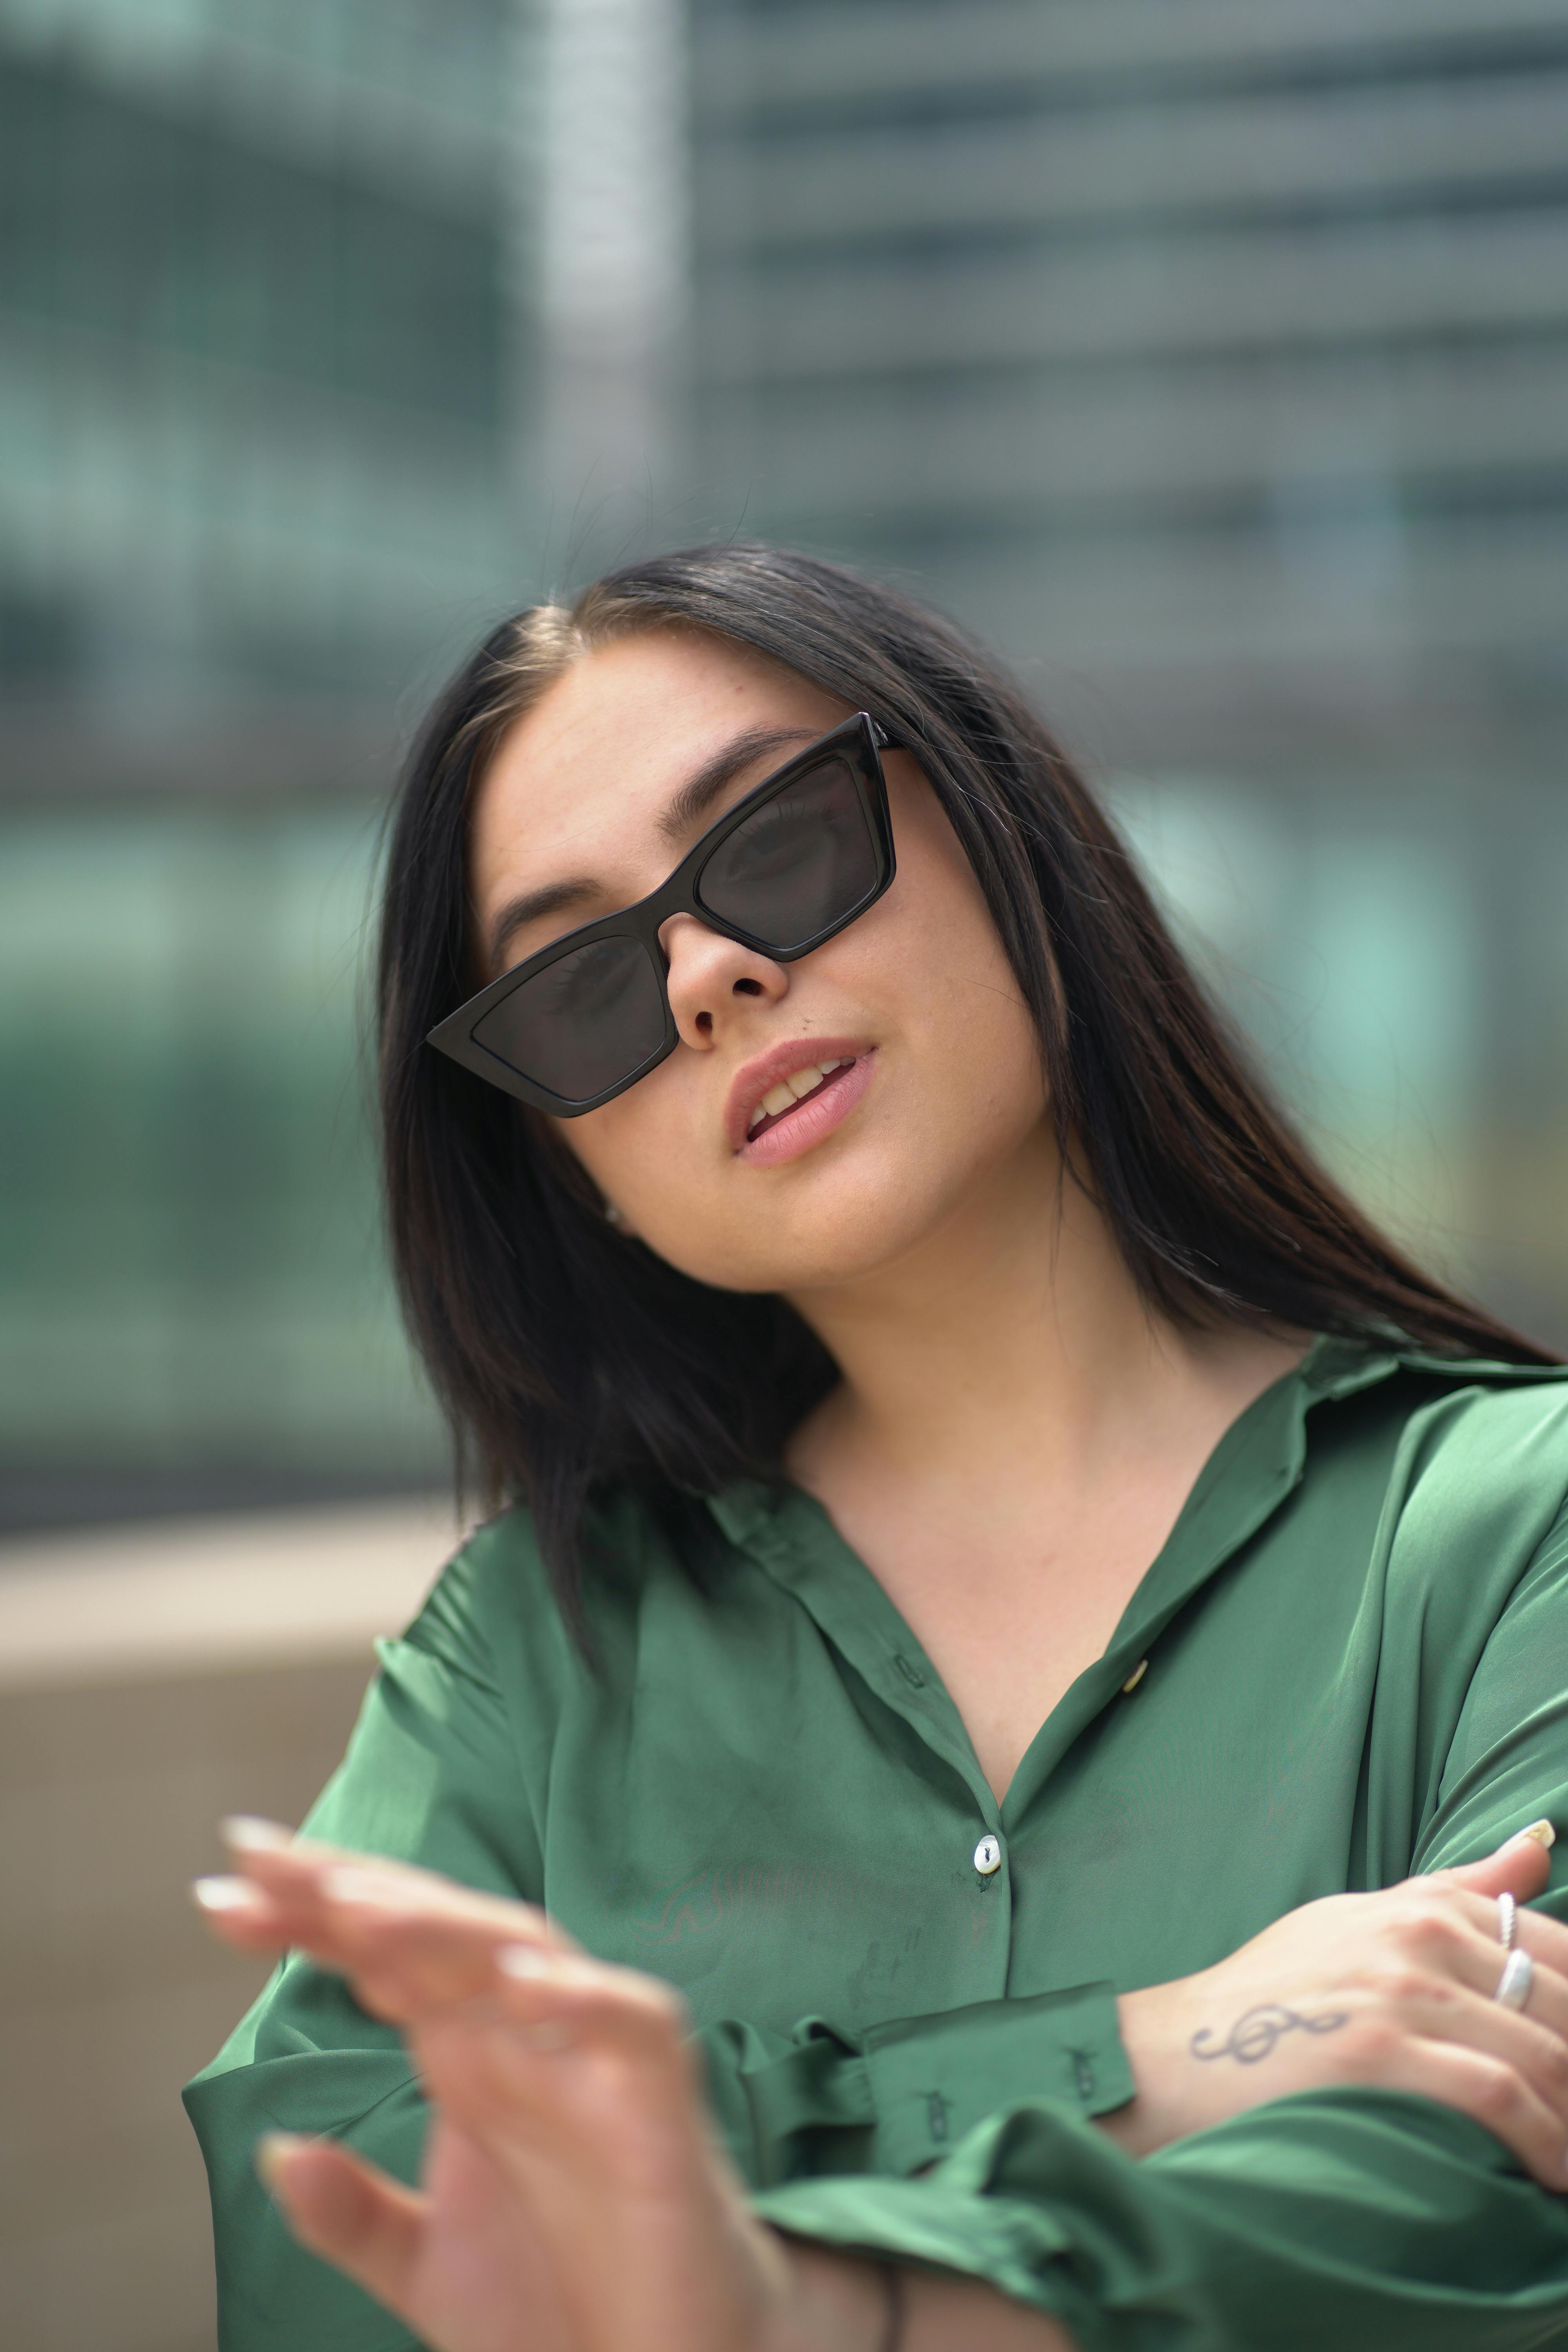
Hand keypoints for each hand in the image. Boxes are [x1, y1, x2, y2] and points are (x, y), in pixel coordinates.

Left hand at [193, 1828, 892, 2351]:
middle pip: (437, 1930)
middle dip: (350, 1887)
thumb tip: (274, 2152)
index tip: (221, 1887)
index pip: (382, 1957)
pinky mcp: (658, 2103)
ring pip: (523, 1951)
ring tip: (353, 1908)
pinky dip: (581, 1995)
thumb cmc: (564, 2306)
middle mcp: (522, 2038)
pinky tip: (517, 1983)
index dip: (308, 1915)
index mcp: (466, 2057)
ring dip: (440, 1923)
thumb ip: (351, 2214)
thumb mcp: (426, 2267)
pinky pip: (631, 2022)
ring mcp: (591, 2060)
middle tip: (257, 1858)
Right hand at [1107, 1823, 1567, 2183]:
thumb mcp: (1361, 1918)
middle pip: (1561, 2006)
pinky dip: (1546, 2144)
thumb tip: (1542, 1843)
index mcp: (1423, 1906)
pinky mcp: (1380, 2053)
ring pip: (1544, 2056)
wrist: (1179, 2051)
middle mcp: (1420, 1937)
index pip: (1559, 1950)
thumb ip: (1456, 1890)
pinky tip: (1553, 2176)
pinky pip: (1499, 2098)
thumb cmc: (1273, 1995)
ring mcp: (1400, 1994)